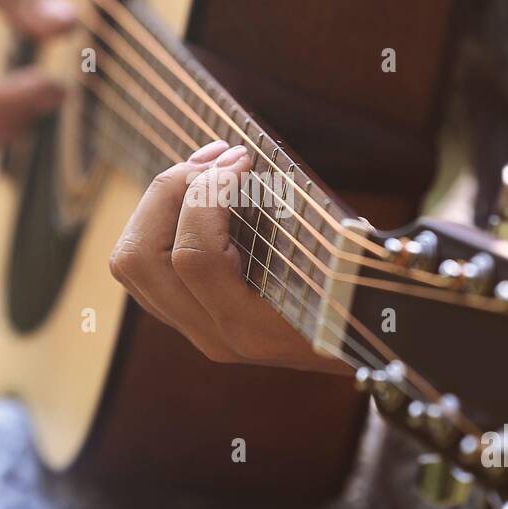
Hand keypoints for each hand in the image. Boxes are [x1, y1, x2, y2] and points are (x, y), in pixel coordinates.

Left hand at [109, 140, 347, 374]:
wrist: (377, 352)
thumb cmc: (369, 297)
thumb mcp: (346, 263)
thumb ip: (301, 223)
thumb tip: (243, 160)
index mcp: (253, 327)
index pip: (193, 256)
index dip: (208, 194)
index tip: (243, 157)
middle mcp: (215, 334)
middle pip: (138, 258)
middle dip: (169, 191)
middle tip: (218, 156)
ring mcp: (198, 330)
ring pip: (131, 263)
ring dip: (159, 204)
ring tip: (207, 166)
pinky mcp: (192, 318)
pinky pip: (148, 268)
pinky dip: (162, 222)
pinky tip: (203, 193)